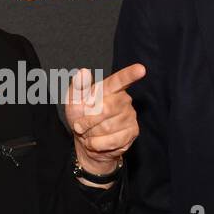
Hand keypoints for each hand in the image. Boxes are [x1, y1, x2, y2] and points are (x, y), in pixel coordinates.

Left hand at [65, 63, 144, 177]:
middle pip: (106, 109)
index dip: (130, 74)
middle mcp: (123, 99)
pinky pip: (113, 141)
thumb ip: (77, 88)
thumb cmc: (80, 117)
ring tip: (90, 133)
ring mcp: (130, 115)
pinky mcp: (132, 132)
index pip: (119, 80)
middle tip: (79, 126)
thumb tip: (83, 72)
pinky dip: (98, 144)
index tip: (141, 69)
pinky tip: (96, 142)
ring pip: (107, 127)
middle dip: (88, 121)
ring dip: (91, 134)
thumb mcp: (73, 102)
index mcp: (109, 88)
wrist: (86, 142)